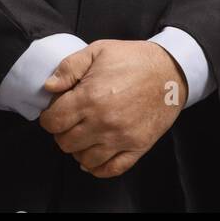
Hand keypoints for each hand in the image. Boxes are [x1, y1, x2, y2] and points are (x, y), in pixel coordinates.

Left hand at [37, 39, 187, 178]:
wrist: (171, 71)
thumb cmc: (134, 59)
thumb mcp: (98, 51)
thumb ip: (69, 67)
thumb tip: (49, 86)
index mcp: (90, 98)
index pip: (53, 122)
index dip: (48, 117)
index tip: (53, 112)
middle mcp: (103, 122)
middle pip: (65, 143)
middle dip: (61, 133)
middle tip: (68, 122)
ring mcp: (121, 138)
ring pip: (85, 159)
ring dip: (78, 149)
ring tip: (82, 135)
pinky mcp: (137, 147)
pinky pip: (111, 169)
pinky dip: (97, 167)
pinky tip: (94, 155)